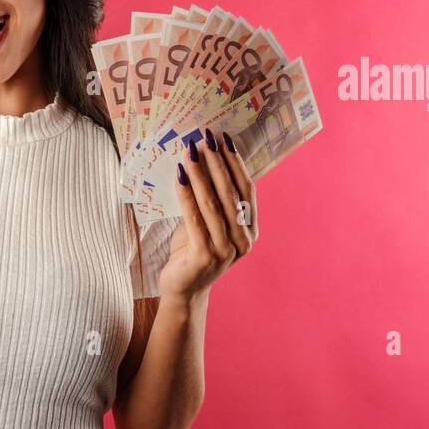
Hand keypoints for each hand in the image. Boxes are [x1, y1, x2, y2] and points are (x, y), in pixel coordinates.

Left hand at [157, 127, 257, 302]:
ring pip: (213, 204)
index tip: (225, 140)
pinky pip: (195, 219)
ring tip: (189, 152)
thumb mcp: (208, 224)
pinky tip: (179, 177)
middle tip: (206, 138)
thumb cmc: (193, 251)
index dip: (237, 164)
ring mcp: (226, 250)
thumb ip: (213, 201)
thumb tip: (204, 160)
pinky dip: (186, 195)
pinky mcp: (205, 256)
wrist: (183, 289)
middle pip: (231, 193)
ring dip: (200, 174)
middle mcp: (243, 241)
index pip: (247, 191)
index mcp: (250, 231)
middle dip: (218, 163)